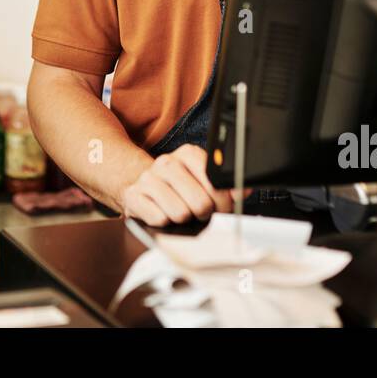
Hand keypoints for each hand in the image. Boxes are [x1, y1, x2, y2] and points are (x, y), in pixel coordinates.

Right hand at [119, 144, 234, 225]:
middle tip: (200, 213)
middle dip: (204, 214)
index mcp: (189, 154)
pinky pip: (160, 219)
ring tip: (181, 213)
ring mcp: (148, 178)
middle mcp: (167, 162)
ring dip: (183, 220)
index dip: (222, 202)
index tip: (219, 207)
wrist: (142, 187)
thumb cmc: (179, 188)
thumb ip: (226, 185)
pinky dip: (164, 223)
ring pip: (180, 214)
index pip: (215, 183)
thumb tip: (242, 190)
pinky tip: (163, 214)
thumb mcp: (203, 181)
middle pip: (200, 203)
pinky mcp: (134, 195)